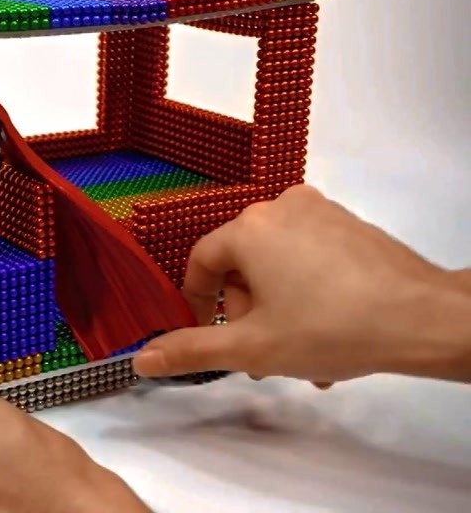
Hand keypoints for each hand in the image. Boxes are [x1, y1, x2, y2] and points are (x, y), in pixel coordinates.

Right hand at [133, 184, 462, 384]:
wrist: (423, 318)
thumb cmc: (331, 328)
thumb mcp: (252, 347)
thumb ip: (192, 350)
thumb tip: (141, 358)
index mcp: (248, 229)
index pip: (201, 263)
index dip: (198, 304)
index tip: (214, 336)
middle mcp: (280, 207)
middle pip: (241, 264)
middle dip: (247, 313)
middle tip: (265, 354)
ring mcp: (320, 211)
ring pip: (277, 263)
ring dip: (278, 307)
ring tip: (301, 353)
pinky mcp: (351, 223)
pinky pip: (309, 255)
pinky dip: (307, 289)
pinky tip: (327, 330)